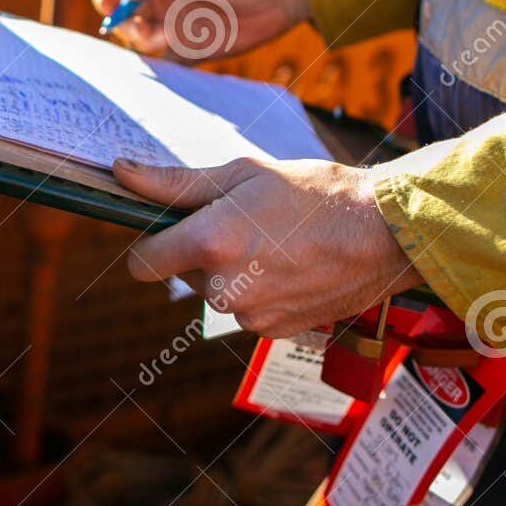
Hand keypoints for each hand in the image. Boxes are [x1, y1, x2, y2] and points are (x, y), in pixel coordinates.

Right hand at [91, 0, 309, 58]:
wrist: (277, 0)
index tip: (109, 6)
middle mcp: (156, 2)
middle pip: (121, 20)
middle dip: (125, 26)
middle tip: (143, 30)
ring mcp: (169, 28)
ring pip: (140, 44)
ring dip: (148, 44)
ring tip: (171, 38)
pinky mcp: (185, 53)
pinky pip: (163, 65)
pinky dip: (163, 67)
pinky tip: (176, 60)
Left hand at [113, 156, 421, 338]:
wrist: (385, 233)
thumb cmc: (315, 193)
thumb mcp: (242, 174)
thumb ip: (175, 183)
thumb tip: (121, 174)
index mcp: (210, 243)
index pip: (142, 262)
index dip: (151, 245)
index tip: (168, 230)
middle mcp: (223, 288)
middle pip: (183, 274)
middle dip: (201, 252)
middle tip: (245, 223)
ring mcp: (248, 315)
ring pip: (215, 293)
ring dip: (231, 272)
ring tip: (274, 244)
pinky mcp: (271, 331)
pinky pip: (245, 309)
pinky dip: (258, 291)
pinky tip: (290, 267)